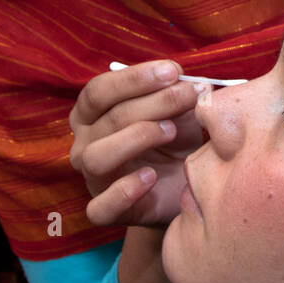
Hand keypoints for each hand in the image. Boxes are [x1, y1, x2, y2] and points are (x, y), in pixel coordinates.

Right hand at [68, 60, 206, 227]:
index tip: (173, 71)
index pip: (99, 90)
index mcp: (92, 113)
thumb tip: (198, 84)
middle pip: (109, 118)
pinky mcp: (105, 211)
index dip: (134, 78)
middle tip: (191, 95)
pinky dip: (123, 191)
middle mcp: (84, 143)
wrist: (187, 188)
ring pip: (98, 157)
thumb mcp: (180, 112)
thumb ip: (182, 95)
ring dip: (137, 138)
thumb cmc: (176, 142)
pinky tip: (151, 176)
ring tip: (172, 132)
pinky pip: (100, 207)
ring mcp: (92, 179)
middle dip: (155, 102)